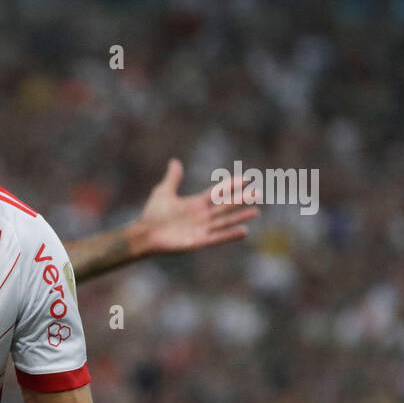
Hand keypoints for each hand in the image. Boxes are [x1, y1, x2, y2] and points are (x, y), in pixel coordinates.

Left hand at [135, 159, 260, 256]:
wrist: (144, 234)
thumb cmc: (152, 214)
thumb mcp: (164, 192)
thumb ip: (173, 178)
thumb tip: (175, 161)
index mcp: (196, 203)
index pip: (218, 192)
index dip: (231, 185)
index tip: (247, 178)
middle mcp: (202, 216)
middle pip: (225, 206)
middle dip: (241, 199)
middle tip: (258, 193)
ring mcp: (201, 229)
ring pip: (225, 221)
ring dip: (240, 216)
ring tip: (256, 211)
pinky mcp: (198, 241)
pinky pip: (217, 237)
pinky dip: (230, 234)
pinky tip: (244, 231)